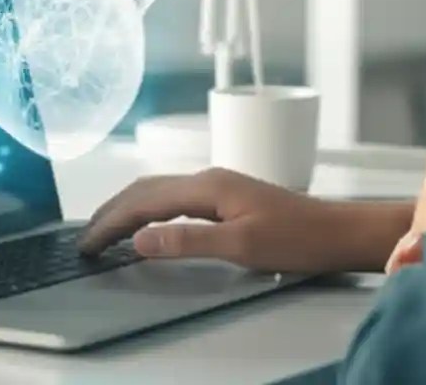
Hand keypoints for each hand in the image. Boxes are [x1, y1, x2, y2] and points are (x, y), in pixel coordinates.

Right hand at [79, 167, 412, 272]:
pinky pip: (175, 198)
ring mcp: (219, 185)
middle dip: (112, 211)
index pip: (145, 201)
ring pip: (160, 191)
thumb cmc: (298, 239)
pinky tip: (149, 224)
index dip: (112, 221)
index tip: (87, 243)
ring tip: (106, 230)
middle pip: (146, 189)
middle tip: (86, 239)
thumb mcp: (241, 246)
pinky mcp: (228, 196)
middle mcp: (209, 178)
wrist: (339, 231)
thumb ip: (187, 241)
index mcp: (208, 186)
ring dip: (129, 208)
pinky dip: (150, 210)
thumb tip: (140, 238)